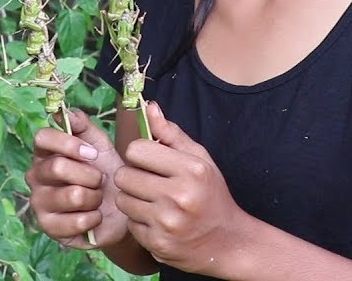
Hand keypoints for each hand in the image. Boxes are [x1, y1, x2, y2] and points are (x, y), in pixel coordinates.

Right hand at [25, 108, 127, 249]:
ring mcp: (39, 202)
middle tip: (100, 181)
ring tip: (97, 199)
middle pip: (58, 167)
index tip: (93, 154)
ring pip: (72, 195)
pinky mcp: (48, 227)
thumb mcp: (99, 145)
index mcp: (45, 152)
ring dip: (95, 198)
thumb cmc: (106, 174)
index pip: (42, 137)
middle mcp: (36, 176)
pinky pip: (76, 221)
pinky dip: (94, 219)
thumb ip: (82, 125)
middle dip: (90, 175)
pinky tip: (95, 217)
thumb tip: (64, 111)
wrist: (120, 210)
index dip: (69, 144)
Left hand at [113, 102, 250, 273]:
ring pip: (122, 200)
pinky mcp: (158, 244)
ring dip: (133, 199)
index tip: (151, 162)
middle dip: (132, 177)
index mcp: (191, 170)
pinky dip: (139, 221)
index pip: (136, 150)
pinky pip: (130, 224)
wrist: (228, 242)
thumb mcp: (200, 160)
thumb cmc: (211, 194)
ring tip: (152, 201)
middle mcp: (179, 196)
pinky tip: (157, 221)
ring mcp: (167, 223)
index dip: (140, 154)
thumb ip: (171, 134)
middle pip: (124, 175)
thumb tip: (149, 107)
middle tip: (149, 183)